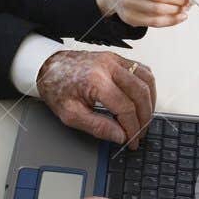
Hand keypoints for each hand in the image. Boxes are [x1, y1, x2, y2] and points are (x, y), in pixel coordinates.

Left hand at [36, 48, 155, 149]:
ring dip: (150, 101)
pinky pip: (142, 70)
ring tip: (144, 119)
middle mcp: (108, 66)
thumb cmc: (56, 86)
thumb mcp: (70, 114)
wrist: (48, 66)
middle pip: (141, 93)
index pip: (126, 107)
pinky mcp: (117, 58)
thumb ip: (97, 127)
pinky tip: (143, 100)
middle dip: (144, 117)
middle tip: (140, 133)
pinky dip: (147, 86)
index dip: (132, 128)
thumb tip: (120, 136)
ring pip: (146, 79)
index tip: (131, 140)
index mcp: (96, 79)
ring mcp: (114, 59)